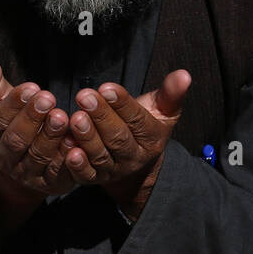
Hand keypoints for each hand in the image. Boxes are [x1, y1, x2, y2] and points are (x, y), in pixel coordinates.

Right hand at [0, 54, 77, 213]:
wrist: (26, 157)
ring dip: (50, 137)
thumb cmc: (12, 120)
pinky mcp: (48, 183)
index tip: (31, 87)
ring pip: (37, 156)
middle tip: (48, 99)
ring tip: (63, 116)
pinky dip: (67, 159)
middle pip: (15, 140)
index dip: (13, 104)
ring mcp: (25, 174)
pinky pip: (58, 173)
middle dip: (32, 119)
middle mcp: (3, 158)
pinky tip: (76, 142)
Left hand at [61, 70, 190, 217]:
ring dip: (87, 137)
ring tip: (75, 118)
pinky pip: (85, 175)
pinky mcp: (95, 179)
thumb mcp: (161, 110)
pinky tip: (68, 149)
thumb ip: (170, 93)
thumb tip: (184, 74)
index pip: (137, 119)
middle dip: (101, 116)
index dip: (122, 104)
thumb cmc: (144, 127)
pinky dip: (77, 165)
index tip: (107, 88)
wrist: (135, 163)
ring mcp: (113, 169)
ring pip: (100, 155)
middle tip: (85, 96)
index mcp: (152, 138)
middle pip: (118, 137)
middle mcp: (134, 156)